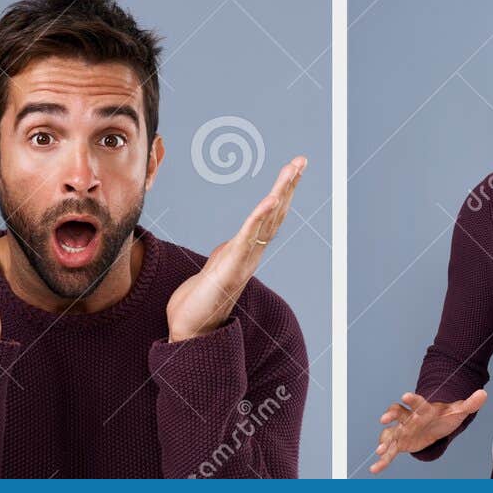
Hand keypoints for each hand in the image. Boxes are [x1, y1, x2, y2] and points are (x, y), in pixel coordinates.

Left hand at [165, 156, 304, 342]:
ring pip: (268, 220)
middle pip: (275, 213)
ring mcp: (243, 259)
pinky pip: (249, 236)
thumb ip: (227, 257)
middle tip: (301, 160)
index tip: (293, 169)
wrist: (191, 332)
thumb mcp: (216, 269)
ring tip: (293, 169)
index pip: (270, 216)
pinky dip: (261, 217)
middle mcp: (251, 253)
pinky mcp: (231, 265)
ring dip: (281, 193)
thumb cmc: (200, 303)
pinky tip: (271, 199)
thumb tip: (230, 248)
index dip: (283, 193)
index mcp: (247, 251)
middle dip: (289, 185)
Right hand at [370, 389, 486, 473]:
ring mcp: (403, 429)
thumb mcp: (457, 411)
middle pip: (397, 413)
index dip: (411, 398)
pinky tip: (375, 469)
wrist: (433, 423)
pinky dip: (383, 460)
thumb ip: (469, 403)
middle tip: (384, 419)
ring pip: (391, 433)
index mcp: (422, 408)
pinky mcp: (400, 442)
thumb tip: (484, 394)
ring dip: (385, 441)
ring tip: (380, 450)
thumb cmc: (444, 416)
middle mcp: (409, 417)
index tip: (405, 395)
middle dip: (390, 415)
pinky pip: (390, 451)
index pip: (416, 401)